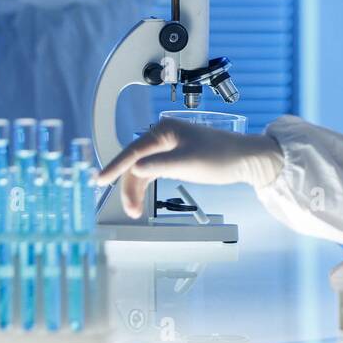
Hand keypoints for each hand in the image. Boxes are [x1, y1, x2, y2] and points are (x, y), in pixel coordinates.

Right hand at [93, 118, 283, 218]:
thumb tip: (135, 168)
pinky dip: (145, 187)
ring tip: (136, 212)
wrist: (244, 159)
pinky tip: (142, 202)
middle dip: (128, 187)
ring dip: (136, 190)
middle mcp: (162, 137)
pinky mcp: (173, 160)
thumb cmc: (220, 156)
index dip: (115, 166)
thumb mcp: (189, 162)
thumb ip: (161, 165)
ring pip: (141, 171)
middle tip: (130, 210)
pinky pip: (151, 173)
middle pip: (135, 163)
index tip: (99, 180)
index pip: (133, 150)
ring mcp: (167, 149)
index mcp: (164, 130)